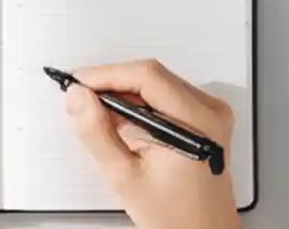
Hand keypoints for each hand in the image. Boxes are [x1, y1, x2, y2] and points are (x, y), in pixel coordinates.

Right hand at [66, 60, 240, 228]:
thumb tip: (79, 98)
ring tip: (96, 113)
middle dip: (110, 83)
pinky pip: (164, 94)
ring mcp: (209, 113)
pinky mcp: (203, 117)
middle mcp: (209, 111)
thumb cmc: (176, 216)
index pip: (146, 76)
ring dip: (122, 92)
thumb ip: (98, 133)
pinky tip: (119, 120)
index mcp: (196, 123)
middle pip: (151, 76)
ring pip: (155, 82)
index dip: (106, 74)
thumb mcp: (125, 177)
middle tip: (80, 99)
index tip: (78, 84)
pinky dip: (137, 102)